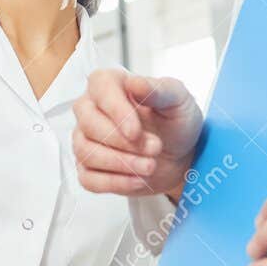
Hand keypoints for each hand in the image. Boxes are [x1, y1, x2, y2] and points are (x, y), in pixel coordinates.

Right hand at [72, 69, 202, 198]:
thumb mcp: (178, 100)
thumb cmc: (175, 121)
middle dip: (123, 142)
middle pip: (89, 124)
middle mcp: (90, 110)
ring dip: (122, 163)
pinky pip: (89, 179)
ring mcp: (85, 140)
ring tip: (151, 166)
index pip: (100, 89)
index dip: (116, 112)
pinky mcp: (89, 168)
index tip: (136, 131)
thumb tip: (135, 83)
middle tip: (155, 148)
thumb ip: (159, 90)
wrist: (180, 154)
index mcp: (109, 84)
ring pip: (87, 153)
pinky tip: (138, 180)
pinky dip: (116, 182)